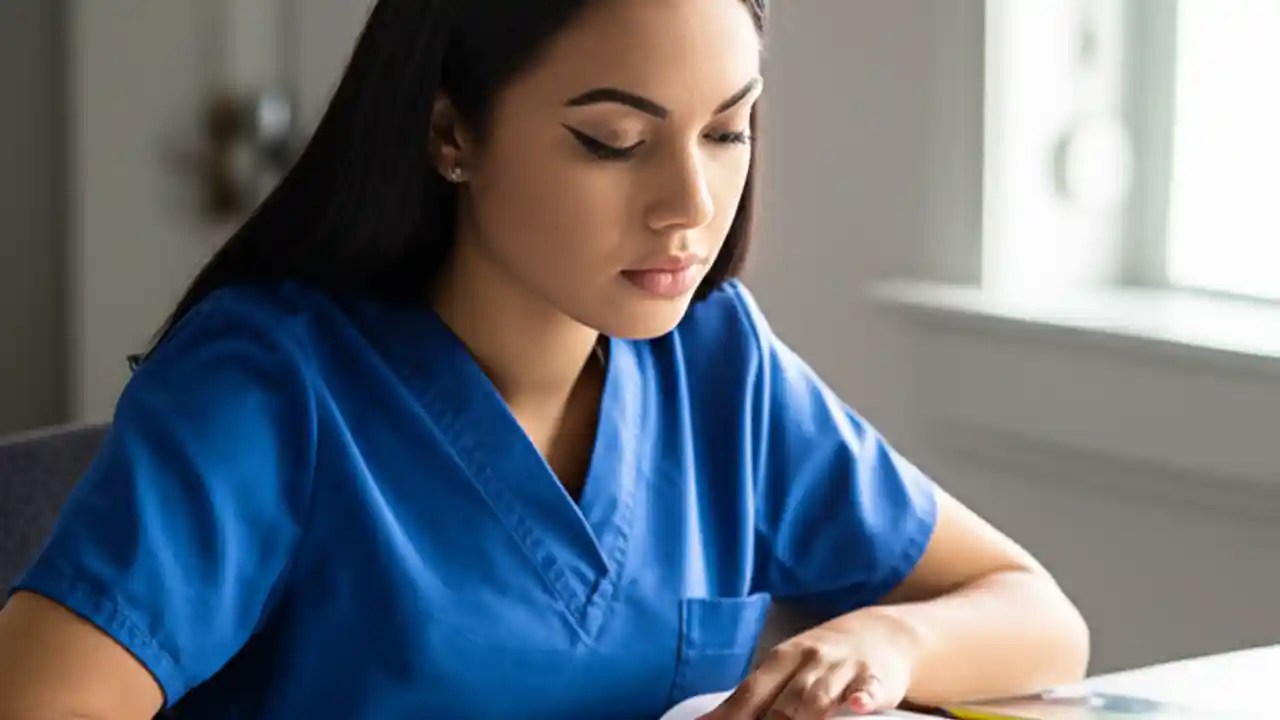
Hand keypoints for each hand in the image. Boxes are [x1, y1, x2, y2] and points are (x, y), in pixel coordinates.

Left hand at [698, 608, 918, 719]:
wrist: (881, 632)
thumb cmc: (822, 659)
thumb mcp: (788, 667)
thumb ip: (759, 694)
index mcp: (782, 659)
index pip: (750, 693)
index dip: (730, 717)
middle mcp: (809, 661)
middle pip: (783, 701)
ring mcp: (843, 668)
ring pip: (819, 697)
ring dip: (804, 716)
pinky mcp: (877, 677)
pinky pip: (870, 688)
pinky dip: (863, 696)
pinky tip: (858, 705)